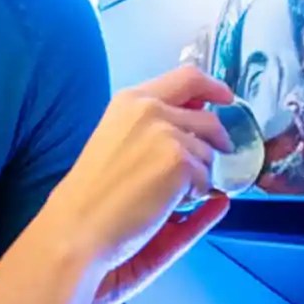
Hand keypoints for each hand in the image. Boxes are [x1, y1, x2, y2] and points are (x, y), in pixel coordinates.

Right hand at [42, 66, 234, 303]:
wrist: (79, 226)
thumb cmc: (93, 191)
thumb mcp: (120, 138)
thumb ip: (154, 123)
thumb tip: (198, 116)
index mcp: (130, 99)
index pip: (186, 77)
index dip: (212, 86)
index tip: (225, 97)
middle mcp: (150, 108)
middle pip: (209, 116)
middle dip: (218, 140)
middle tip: (217, 158)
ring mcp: (166, 133)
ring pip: (210, 153)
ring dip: (200, 174)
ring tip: (168, 194)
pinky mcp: (179, 161)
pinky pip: (208, 179)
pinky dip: (195, 196)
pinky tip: (166, 205)